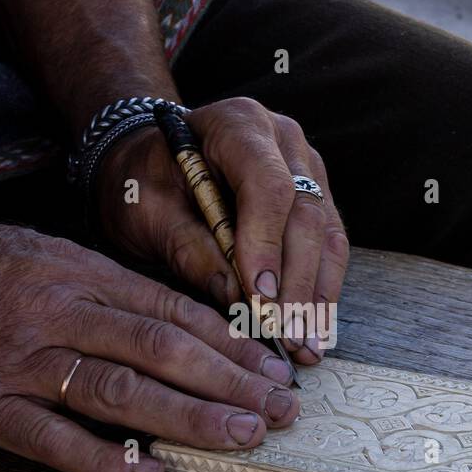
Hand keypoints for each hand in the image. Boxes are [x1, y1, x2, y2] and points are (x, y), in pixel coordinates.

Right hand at [0, 214, 299, 471]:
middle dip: (232, 384)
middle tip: (281, 413)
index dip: (231, 343)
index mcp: (76, 272)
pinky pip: (52, 439)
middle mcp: (58, 312)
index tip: (274, 368)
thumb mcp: (39, 253)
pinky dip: (104, 459)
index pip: (171, 310)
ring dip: (191, 418)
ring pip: (122, 391)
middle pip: (163, 350)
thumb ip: (103, 289)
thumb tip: (175, 326)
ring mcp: (19, 361)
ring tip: (242, 439)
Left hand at [96, 97, 349, 363]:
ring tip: (307, 347)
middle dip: (298, 283)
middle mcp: (284, 139)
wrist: (148, 164)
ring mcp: (306, 166)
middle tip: (288, 338)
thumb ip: (189, 250)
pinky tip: (313, 331)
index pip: (267, 186)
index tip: (260, 299)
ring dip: (318, 295)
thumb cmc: (142, 183)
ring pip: (327, 234)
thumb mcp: (147, 213)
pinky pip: (329, 246)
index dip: (267, 245)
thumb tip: (238, 299)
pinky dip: (322, 291)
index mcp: (237, 124)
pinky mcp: (315, 197)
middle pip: (306, 213)